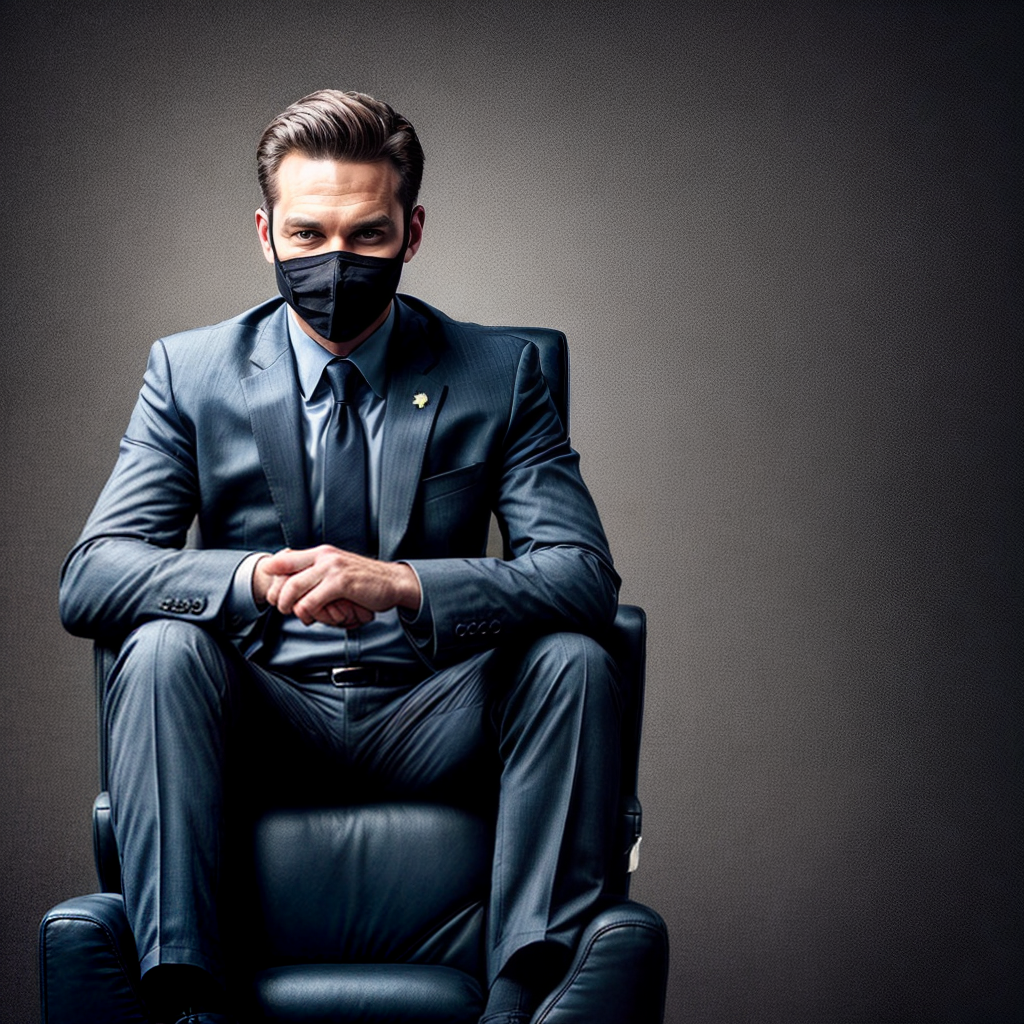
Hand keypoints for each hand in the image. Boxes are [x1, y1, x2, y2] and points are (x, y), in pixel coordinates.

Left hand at [253, 546, 420, 627]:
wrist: (394, 582)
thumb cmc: (367, 580)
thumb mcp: (339, 568)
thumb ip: (319, 570)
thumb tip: (296, 582)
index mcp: (322, 552)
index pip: (285, 557)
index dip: (272, 573)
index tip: (271, 590)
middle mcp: (324, 556)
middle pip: (284, 574)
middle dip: (277, 595)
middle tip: (280, 607)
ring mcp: (332, 568)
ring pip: (294, 588)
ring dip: (289, 606)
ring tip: (295, 614)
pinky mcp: (340, 583)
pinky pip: (311, 601)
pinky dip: (306, 613)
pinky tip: (311, 618)